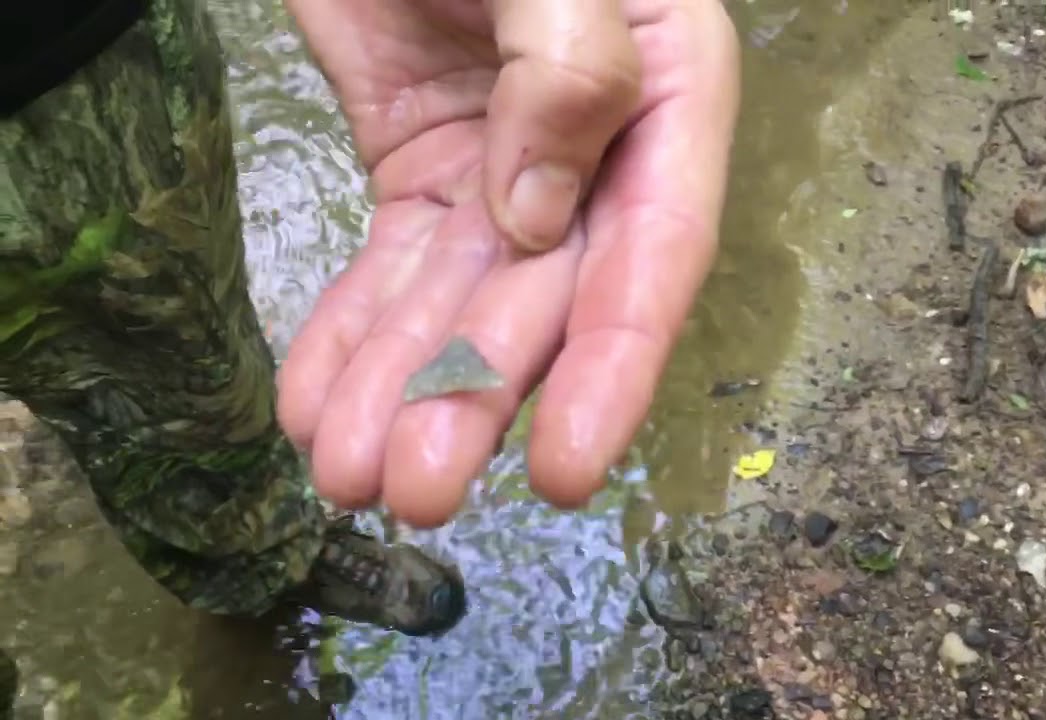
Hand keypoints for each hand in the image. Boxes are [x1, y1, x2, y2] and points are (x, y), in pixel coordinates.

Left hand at [275, 0, 740, 525]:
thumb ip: (570, 66)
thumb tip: (537, 216)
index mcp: (667, 101)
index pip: (654, 256)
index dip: (613, 368)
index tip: (568, 471)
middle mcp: (597, 156)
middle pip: (541, 302)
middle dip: (475, 400)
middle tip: (411, 491)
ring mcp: (507, 170)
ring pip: (457, 303)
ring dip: (400, 390)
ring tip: (341, 473)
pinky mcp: (427, 170)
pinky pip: (392, 269)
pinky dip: (352, 337)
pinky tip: (313, 405)